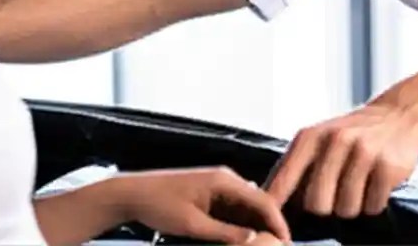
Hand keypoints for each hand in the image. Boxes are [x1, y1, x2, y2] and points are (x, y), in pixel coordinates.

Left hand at [109, 167, 290, 243]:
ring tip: (264, 245)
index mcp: (224, 180)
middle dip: (270, 224)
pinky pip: (232, 209)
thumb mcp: (193, 225)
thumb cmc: (159, 205)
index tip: (287, 242)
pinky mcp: (208, 193)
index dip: (278, 221)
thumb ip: (224, 232)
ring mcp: (217, 185)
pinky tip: (242, 239)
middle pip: (258, 202)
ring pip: (246, 207)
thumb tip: (253, 239)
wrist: (131, 194)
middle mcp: (225, 179)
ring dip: (255, 225)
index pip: (263, 200)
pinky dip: (240, 224)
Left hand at [264, 103, 417, 217]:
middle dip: (327, 207)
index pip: (284, 180)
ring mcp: (363, 152)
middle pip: (316, 205)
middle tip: (337, 192)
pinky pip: (372, 206)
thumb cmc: (352, 134)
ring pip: (346, 209)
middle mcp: (335, 141)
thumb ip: (295, 169)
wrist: (400, 116)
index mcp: (311, 137)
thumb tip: (269, 204)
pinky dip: (374, 202)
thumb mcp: (319, 140)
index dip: (275, 208)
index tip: (272, 227)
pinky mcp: (388, 166)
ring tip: (359, 183)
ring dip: (353, 205)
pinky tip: (376, 182)